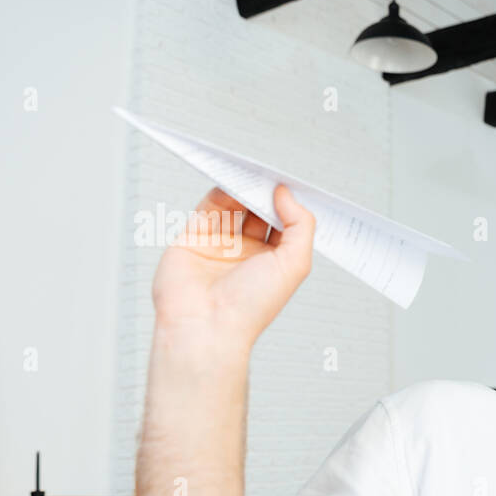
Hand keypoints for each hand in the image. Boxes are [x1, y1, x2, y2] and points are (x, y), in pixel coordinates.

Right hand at [151, 185, 313, 349]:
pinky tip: (234, 177)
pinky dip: (221, 188)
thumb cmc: (251, 305)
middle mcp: (248, 253)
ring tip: (255, 171)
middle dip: (267, 191)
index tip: (294, 184)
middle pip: (261, 210)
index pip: (287, 225)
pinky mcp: (195, 235)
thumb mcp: (295, 264)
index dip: (291, 204)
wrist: (205, 324)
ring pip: (236, 204)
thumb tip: (285, 194)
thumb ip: (300, 225)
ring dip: (246, 187)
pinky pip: (210, 205)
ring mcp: (221, 244)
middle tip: (273, 172)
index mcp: (275, 262)